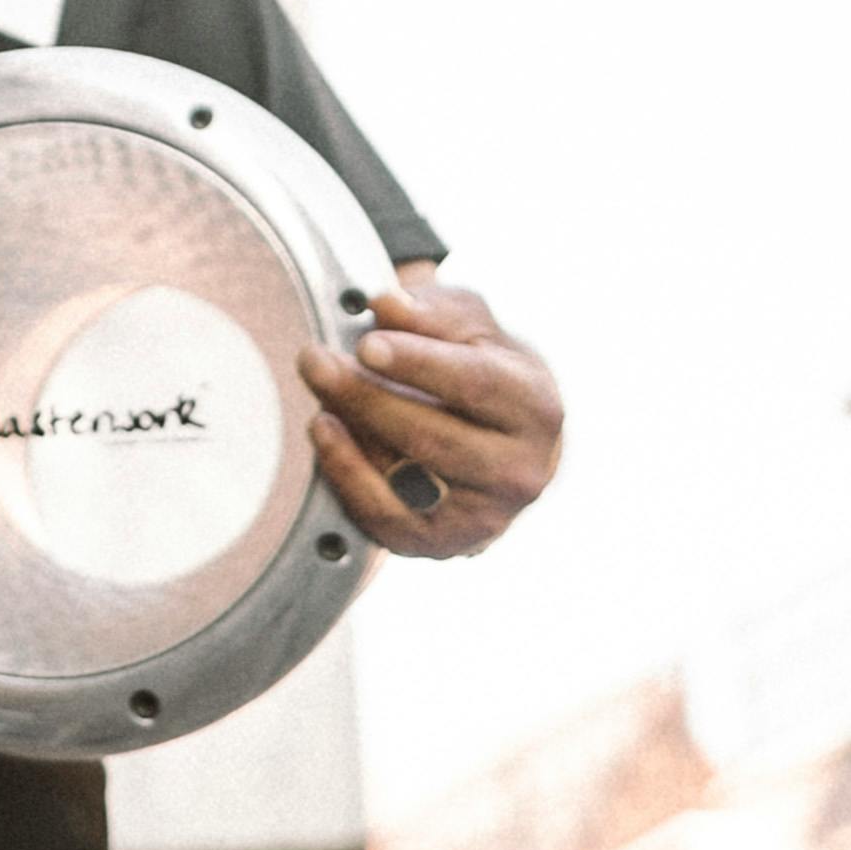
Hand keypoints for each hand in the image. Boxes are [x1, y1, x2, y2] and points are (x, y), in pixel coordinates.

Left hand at [299, 267, 561, 559]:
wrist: (503, 443)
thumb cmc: (483, 370)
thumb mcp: (471, 327)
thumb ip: (431, 312)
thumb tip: (385, 305)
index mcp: (536, 409)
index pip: (474, 384)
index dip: (417, 364)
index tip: (366, 344)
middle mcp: (521, 471)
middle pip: (433, 436)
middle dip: (366, 397)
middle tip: (314, 360)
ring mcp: (485, 517)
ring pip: (407, 478)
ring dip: (351, 434)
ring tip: (317, 392)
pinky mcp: (444, 544)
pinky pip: (386, 517)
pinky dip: (347, 475)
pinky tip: (324, 432)